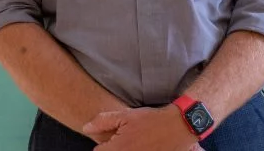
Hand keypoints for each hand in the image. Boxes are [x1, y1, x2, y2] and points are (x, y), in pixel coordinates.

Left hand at [83, 106, 199, 150]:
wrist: (177, 127)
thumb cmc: (151, 120)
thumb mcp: (126, 115)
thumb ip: (103, 121)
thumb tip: (86, 128)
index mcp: (118, 148)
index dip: (104, 145)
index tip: (112, 139)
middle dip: (114, 148)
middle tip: (126, 140)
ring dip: (125, 150)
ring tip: (136, 143)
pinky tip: (143, 146)